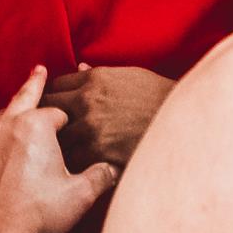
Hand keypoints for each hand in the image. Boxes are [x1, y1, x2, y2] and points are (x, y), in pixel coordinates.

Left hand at [0, 66, 117, 232]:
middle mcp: (9, 125)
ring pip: (0, 116)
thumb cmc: (38, 213)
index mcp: (38, 126)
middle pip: (24, 98)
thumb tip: (112, 169)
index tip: (72, 126)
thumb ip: (99, 177)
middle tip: (39, 70)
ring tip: (16, 104)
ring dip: (10, 109)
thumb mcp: (80, 195)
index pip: (58, 114)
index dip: (68, 122)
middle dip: (34, 84)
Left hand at [41, 65, 175, 168]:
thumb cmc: (157, 98)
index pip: (55, 87)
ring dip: (56, 143)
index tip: (55, 106)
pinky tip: (74, 165)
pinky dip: (71, 162)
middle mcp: (87, 103)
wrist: (184, 126)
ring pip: (55, 138)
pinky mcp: (99, 155)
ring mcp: (91, 130)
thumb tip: (80, 67)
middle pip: (48, 110)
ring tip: (56, 150)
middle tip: (50, 130)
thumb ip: (99, 73)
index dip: (53, 97)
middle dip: (47, 119)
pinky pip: (71, 160)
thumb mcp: (130, 76)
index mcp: (94, 81)